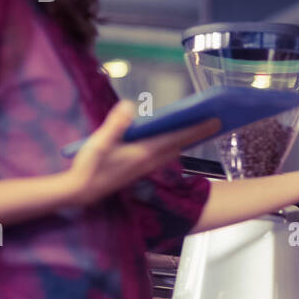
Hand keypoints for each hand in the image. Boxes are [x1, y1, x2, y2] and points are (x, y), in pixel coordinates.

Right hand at [64, 100, 219, 207]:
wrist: (80, 192)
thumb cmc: (88, 167)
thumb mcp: (98, 144)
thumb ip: (115, 125)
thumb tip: (130, 106)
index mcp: (144, 152)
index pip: (176, 138)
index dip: (196, 129)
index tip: (215, 121)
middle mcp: (150, 160)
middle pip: (180, 144)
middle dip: (199, 132)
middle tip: (217, 120)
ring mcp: (146, 166)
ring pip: (174, 149)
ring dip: (188, 138)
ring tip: (201, 125)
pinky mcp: (140, 168)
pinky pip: (164, 153)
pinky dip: (175, 144)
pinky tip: (175, 138)